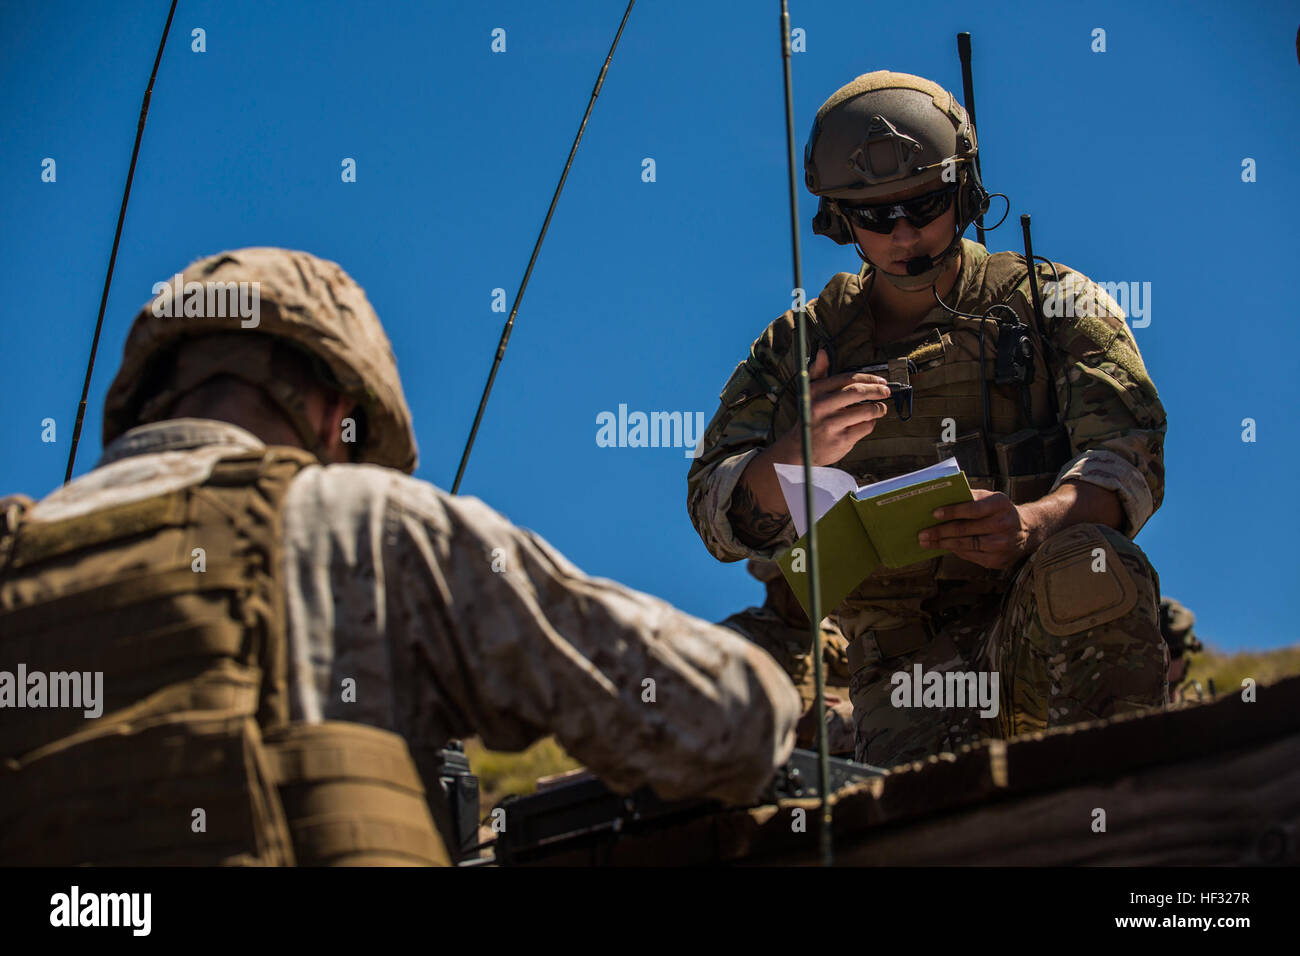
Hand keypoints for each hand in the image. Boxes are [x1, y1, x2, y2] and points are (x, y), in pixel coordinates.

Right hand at [769, 350, 892, 466]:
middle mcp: (822, 406)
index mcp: (816, 391)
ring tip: (881, 408)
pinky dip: (870, 424)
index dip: (868, 378)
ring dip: (878, 408)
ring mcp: (831, 424)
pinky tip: (867, 422)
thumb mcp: (810, 393)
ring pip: (866, 411)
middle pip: (858, 392)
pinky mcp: (841, 440)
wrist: (801, 449)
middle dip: (877, 390)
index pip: (848, 379)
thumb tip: (822, 352)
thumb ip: (818, 372)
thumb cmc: (811, 417)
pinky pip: (865, 427)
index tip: (880, 380)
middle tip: (886, 391)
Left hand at [916, 490, 1040, 570]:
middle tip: (922, 533)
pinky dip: (955, 551)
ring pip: (966, 545)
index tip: (934, 514)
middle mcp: (1003, 524)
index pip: (973, 509)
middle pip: (966, 530)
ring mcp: (1002, 545)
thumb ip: (968, 497)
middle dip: (940, 532)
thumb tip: (940, 499)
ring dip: (943, 544)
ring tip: (926, 542)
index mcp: (1000, 504)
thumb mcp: (989, 498)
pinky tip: (942, 547)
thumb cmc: (997, 510)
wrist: (1026, 530)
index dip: (953, 512)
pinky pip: (970, 556)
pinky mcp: (998, 560)